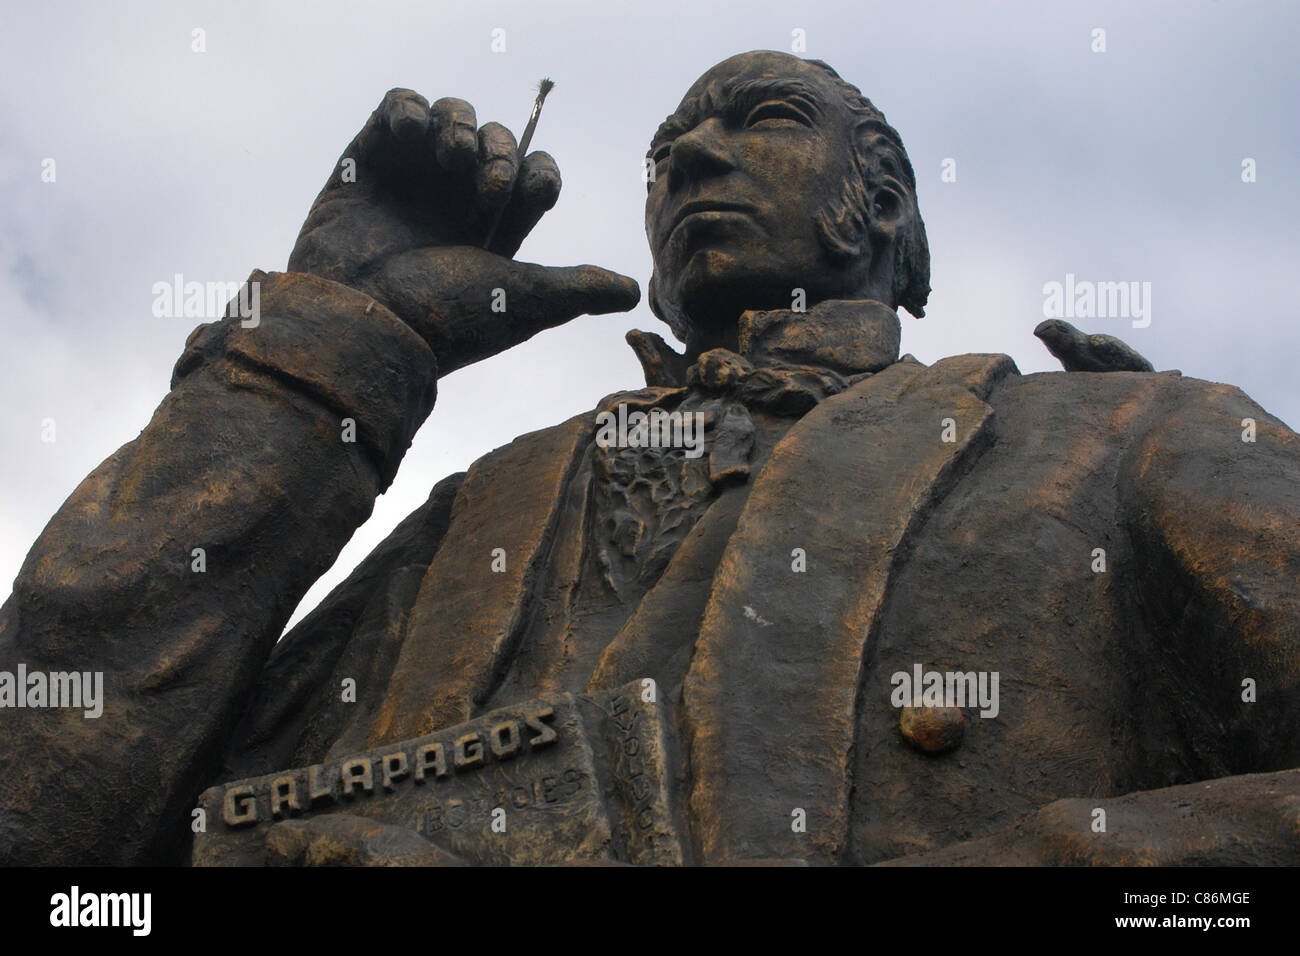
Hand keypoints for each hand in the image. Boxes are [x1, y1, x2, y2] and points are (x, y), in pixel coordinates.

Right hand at [288, 89, 639, 374]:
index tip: (535, 192)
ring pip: (450, 117)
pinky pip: (397, 109)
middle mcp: (453, 203)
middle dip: (502, 149)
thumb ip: (576, 288)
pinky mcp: (366, 165)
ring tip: (452, 153)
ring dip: (461, 121)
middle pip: (495, 141)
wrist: (364, 322)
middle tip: (492, 185)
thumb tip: (633, 292)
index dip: (539, 172)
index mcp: (493, 233)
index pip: (530, 177)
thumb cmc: (446, 318)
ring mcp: (410, 182)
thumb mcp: (524, 302)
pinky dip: (411, 106)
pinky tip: (416, 132)